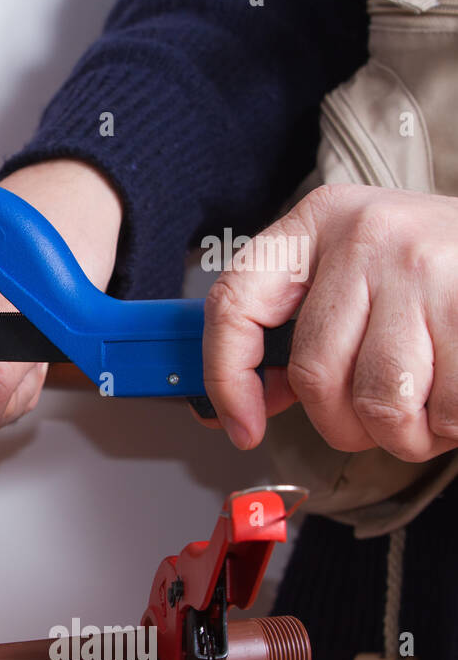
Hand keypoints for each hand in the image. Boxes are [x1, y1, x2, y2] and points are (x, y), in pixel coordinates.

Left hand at [203, 184, 457, 461]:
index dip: (225, 378)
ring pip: (381, 402)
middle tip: (373, 425)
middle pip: (315, 373)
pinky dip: (448, 426)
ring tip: (425, 412)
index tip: (242, 428)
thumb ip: (302, 330)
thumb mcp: (357, 271)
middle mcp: (367, 236)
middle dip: (342, 426)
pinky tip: (454, 401)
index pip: (234, 304)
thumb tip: (246, 411)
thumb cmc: (434, 269)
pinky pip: (447, 409)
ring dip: (403, 435)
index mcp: (317, 224)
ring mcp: (425, 267)